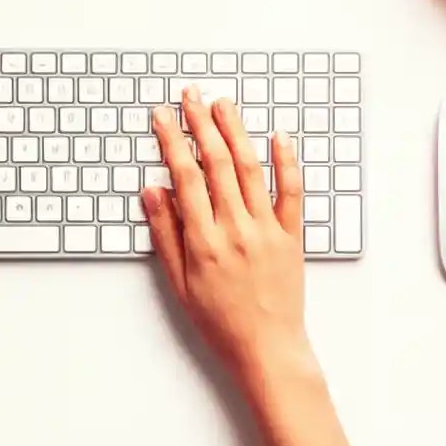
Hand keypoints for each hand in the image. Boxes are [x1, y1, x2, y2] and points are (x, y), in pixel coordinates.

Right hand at [144, 88, 351, 445]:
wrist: (267, 348)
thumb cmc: (219, 321)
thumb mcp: (178, 283)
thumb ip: (166, 234)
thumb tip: (153, 191)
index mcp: (204, 241)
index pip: (185, 177)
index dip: (172, 141)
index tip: (162, 116)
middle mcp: (236, 229)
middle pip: (217, 163)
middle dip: (201, 124)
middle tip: (190, 96)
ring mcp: (267, 230)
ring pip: (251, 169)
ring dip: (236, 131)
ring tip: (223, 104)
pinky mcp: (292, 236)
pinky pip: (291, 192)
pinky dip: (287, 161)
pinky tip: (279, 136)